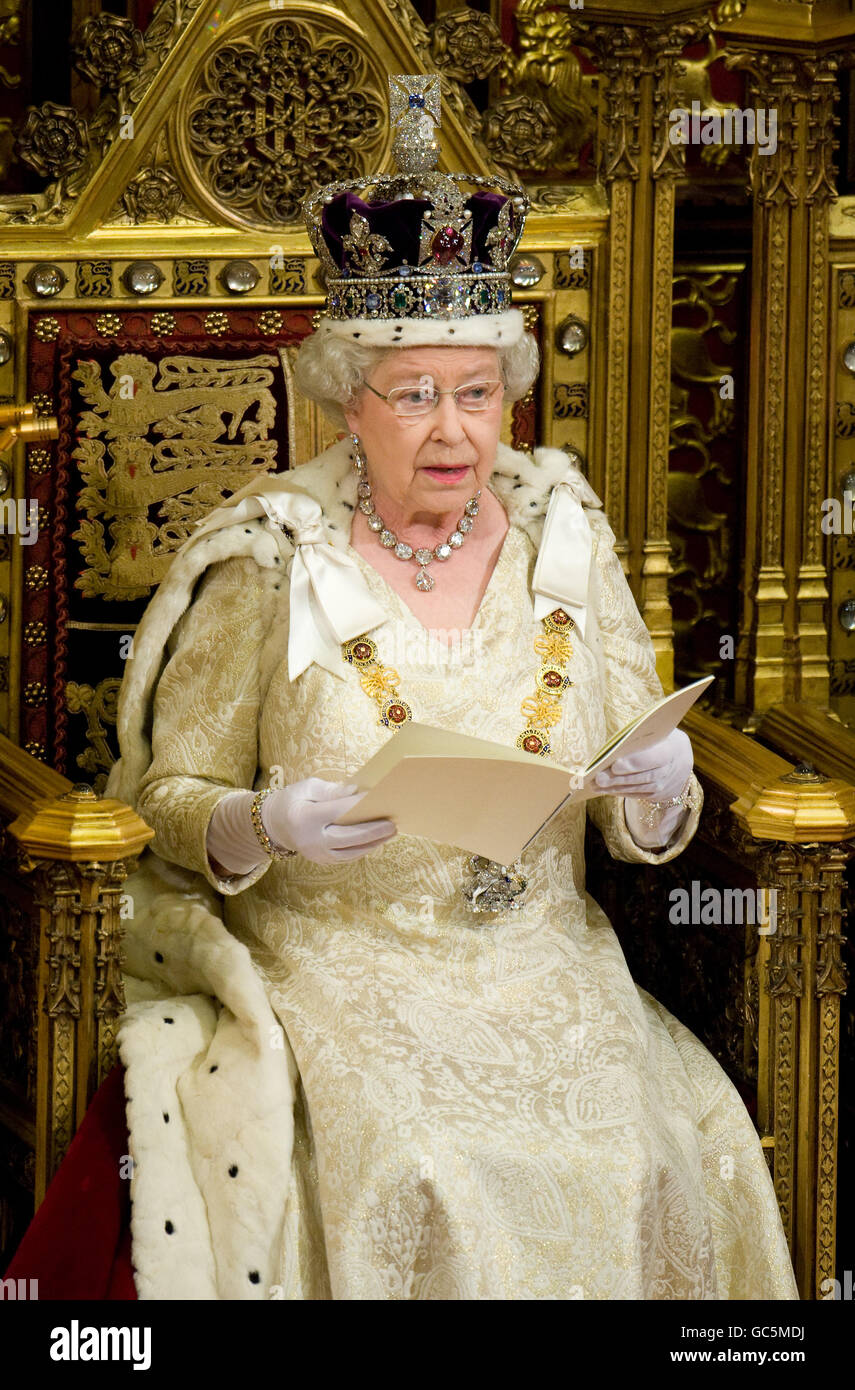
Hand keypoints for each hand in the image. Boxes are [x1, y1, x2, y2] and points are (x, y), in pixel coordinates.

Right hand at [261, 777, 395, 863]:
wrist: (274, 825)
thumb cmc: (294, 800)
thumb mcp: (307, 788)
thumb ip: (331, 790)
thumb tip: (355, 792)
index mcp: (305, 817)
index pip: (337, 812)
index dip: (359, 805)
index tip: (378, 798)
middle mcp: (311, 840)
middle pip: (348, 837)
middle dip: (373, 831)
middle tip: (393, 824)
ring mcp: (317, 854)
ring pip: (350, 851)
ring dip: (373, 843)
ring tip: (391, 832)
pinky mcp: (322, 861)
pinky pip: (347, 857)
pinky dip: (363, 849)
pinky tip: (377, 840)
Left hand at [593, 728, 692, 801]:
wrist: (679, 759)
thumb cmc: (661, 739)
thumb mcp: (658, 732)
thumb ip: (641, 735)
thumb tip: (615, 738)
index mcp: (670, 750)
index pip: (651, 758)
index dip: (634, 762)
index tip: (615, 765)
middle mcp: (668, 771)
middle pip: (641, 776)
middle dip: (618, 778)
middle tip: (598, 778)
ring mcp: (662, 785)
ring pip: (636, 788)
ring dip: (614, 787)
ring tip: (594, 785)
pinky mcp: (655, 795)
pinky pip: (635, 794)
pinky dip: (618, 792)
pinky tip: (603, 789)